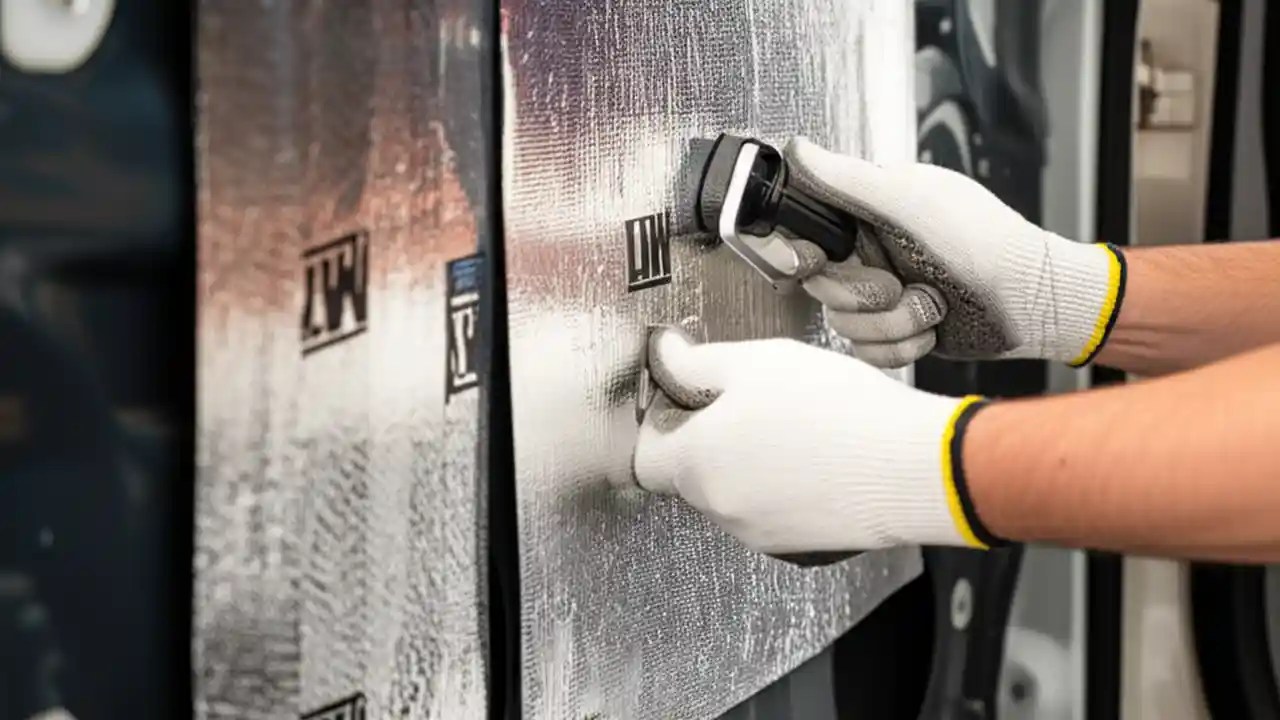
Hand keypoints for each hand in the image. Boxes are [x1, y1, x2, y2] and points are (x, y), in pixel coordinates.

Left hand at [632, 327, 999, 553]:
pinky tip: (815, 454)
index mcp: (695, 463)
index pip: (644, 455)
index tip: (683, 396)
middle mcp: (717, 507)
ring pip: (731, 491)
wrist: (912, 468)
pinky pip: (769, 509)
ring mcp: (756, 532)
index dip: (660, 422)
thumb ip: (699, 362)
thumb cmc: (837, 410)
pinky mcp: (795, 545)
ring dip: (746, 461)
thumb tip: (667, 357)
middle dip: (707, 437)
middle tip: (750, 400)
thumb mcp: (758, 363)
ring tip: (793, 424)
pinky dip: (780, 485)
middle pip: (688, 472)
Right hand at [785, 138, 1125, 366]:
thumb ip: (848, 180)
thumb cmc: (983, 244)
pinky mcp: (895, 330)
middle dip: (864, 294)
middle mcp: (868, 252)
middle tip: (901, 283)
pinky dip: (902, 347)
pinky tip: (931, 329)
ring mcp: (881, 294)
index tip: (816, 260)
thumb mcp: (911, 202)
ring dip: (893, 323)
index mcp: (866, 213)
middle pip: (819, 286)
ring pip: (843, 323)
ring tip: (931, 305)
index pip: (802, 231)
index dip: (797, 252)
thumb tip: (797, 150)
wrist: (1032, 302)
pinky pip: (867, 351)